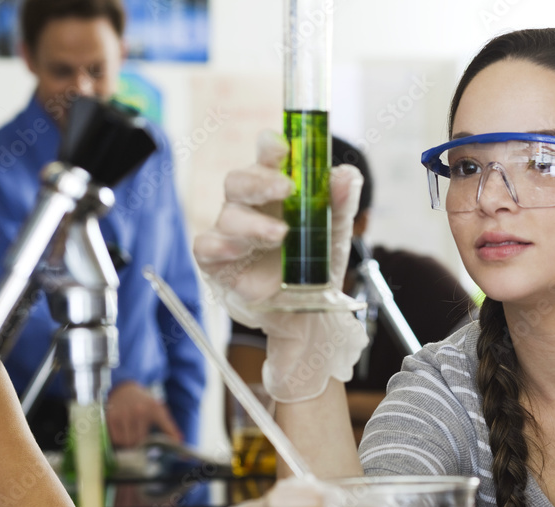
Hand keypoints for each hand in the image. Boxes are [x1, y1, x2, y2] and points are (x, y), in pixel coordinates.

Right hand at [105, 380, 181, 447]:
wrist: (126, 389)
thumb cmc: (145, 403)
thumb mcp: (160, 412)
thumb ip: (170, 428)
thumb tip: (180, 442)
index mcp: (153, 410)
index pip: (158, 432)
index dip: (158, 444)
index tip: (162, 453)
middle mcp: (137, 412)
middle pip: (136, 442)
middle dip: (137, 446)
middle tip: (139, 445)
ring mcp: (122, 414)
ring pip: (123, 442)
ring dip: (126, 445)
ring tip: (130, 439)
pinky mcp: (109, 418)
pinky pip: (113, 438)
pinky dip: (117, 441)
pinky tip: (121, 436)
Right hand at [193, 131, 367, 402]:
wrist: (308, 312)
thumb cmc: (315, 263)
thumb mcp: (335, 232)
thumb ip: (340, 202)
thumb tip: (347, 176)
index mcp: (276, 190)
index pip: (267, 158)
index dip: (270, 148)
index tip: (281, 145)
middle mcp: (250, 206)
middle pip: (239, 180)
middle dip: (260, 180)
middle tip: (286, 188)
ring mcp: (231, 233)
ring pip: (229, 215)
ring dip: (253, 223)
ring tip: (279, 235)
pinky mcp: (217, 262)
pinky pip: (206, 247)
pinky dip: (220, 247)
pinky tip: (236, 251)